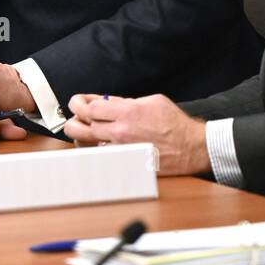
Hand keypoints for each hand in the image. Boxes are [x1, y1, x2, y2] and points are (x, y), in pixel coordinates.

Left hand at [63, 93, 207, 174]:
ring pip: (88, 146)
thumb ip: (127, 101)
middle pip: (82, 128)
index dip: (80, 105)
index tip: (79, 104)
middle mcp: (121, 132)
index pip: (90, 108)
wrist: (191, 148)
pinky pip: (101, 158)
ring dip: (82, 138)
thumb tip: (108, 102)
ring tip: (83, 132)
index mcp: (128, 112)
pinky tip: (97, 146)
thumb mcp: (152, 101)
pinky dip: (95, 151)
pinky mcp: (126, 164)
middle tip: (74, 119)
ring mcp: (122, 151)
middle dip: (73, 121)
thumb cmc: (174, 123)